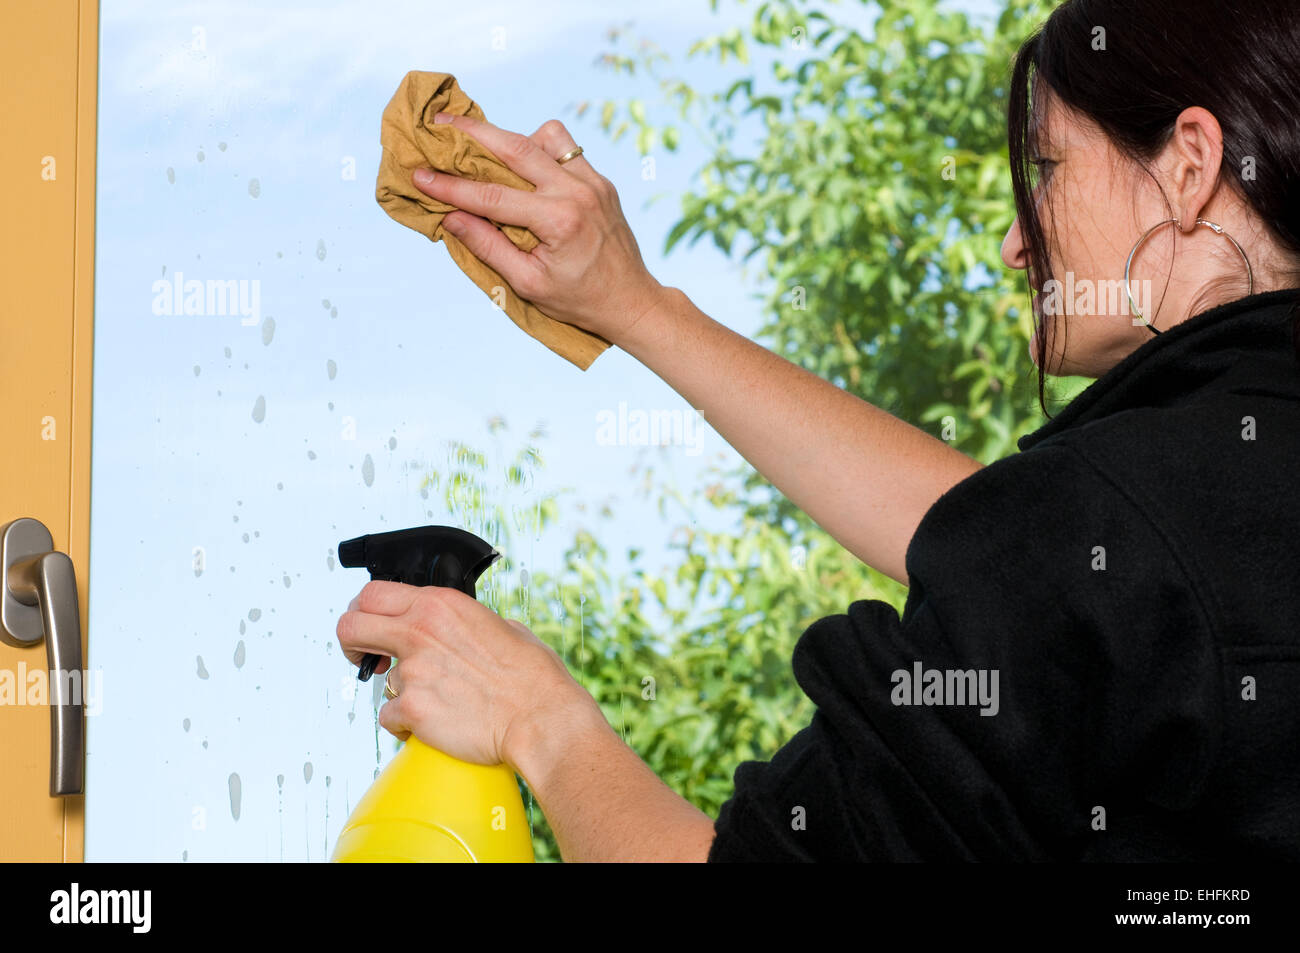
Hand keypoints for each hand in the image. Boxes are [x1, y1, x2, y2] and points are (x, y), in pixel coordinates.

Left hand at [336, 580, 593, 768]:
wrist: (542, 719)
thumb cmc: (532, 677)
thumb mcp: (499, 626)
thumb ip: (462, 621)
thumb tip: (451, 628)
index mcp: (440, 605)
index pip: (372, 594)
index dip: (365, 612)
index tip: (376, 629)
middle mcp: (420, 631)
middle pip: (349, 626)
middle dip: (352, 645)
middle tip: (372, 660)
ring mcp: (414, 671)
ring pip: (380, 681)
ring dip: (402, 692)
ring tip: (439, 701)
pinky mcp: (412, 709)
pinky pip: (389, 715)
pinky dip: (406, 724)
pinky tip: (434, 723)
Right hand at [412, 112, 666, 346]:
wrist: (631, 300)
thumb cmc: (578, 300)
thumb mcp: (529, 285)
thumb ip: (489, 248)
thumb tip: (450, 217)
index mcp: (559, 222)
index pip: (492, 197)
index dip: (451, 186)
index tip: (419, 174)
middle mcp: (578, 192)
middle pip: (516, 147)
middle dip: (472, 134)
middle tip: (438, 124)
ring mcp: (593, 181)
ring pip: (545, 137)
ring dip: (511, 138)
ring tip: (481, 147)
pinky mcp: (600, 180)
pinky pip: (565, 148)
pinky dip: (539, 149)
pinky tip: (522, 167)